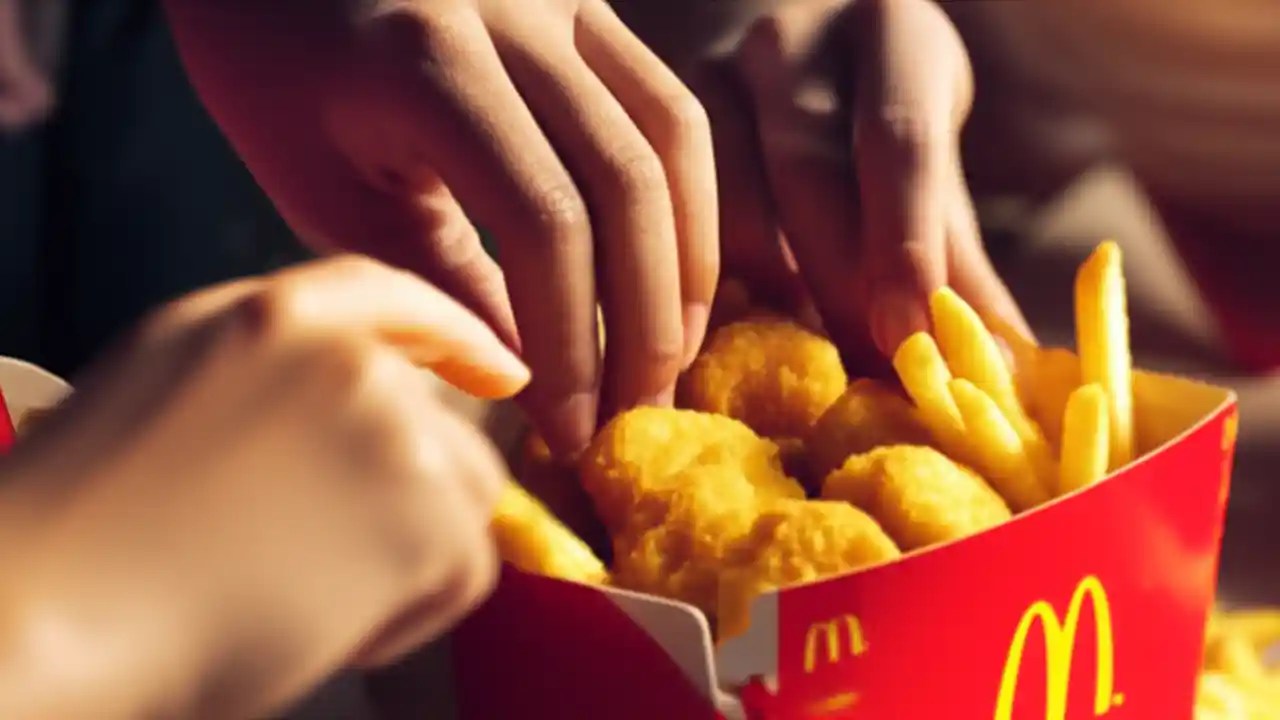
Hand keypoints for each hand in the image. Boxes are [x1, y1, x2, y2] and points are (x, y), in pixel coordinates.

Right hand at [0, 256, 527, 718]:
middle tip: (326, 555)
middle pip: (447, 422)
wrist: (48, 616)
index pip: (398, 299)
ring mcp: (395, 433)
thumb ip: (272, 368)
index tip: (502, 368)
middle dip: (413, 493)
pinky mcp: (427, 517)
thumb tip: (365, 393)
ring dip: (415, 551)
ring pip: (467, 496)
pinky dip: (415, 611)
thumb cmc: (86, 529)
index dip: (459, 334)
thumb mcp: (167, 387)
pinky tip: (332, 626)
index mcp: (269, 317)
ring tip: (315, 593)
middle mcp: (347, 359)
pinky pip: (468, 569)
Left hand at [162, 0, 719, 456]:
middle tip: (636, 415)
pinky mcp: (590, 2)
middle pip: (626, 184)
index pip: (544, 221)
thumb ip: (433, 278)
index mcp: (429, 60)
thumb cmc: (273, 66)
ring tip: (669, 358)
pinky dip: (683, 200)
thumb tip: (527, 379)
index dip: (569, 340)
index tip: (570, 429)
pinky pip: (666, 106)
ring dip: (685, 264)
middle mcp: (518, 11)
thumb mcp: (326, 186)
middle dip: (643, 320)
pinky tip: (673, 273)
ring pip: (670, 140)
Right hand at [695, 0, 1028, 372]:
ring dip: (763, 296)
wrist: (795, 41)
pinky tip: (732, 339)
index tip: (907, 338)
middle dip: (837, 286)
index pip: (900, 139)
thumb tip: (1002, 376)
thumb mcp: (930, 167)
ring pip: (725, 198)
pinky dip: (707, 286)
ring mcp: (714, 70)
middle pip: (808, 171)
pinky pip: (675, 217)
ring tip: (798, 373)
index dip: (903, 244)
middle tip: (861, 382)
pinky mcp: (657, 122)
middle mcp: (794, 39)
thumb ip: (958, 264)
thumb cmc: (877, 118)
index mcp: (890, 32)